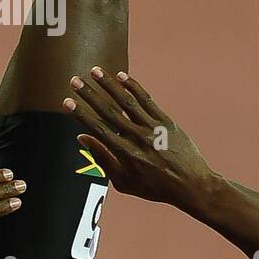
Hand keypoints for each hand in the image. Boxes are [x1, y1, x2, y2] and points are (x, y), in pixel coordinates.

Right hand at [63, 68, 214, 209]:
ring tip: (94, 71)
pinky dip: (133, 87)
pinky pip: (147, 100)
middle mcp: (138, 138)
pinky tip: (121, 76)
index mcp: (125, 155)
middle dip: (89, 95)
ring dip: (109, 85)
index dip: (80, 114)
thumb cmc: (155, 187)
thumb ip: (103, 159)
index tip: (66, 102)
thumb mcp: (124, 182)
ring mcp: (153, 128)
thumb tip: (82, 138)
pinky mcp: (165, 122)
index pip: (98, 130)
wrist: (191, 185)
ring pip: (127, 102)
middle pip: (109, 112)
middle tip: (74, 81)